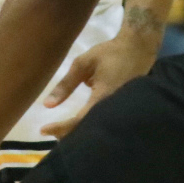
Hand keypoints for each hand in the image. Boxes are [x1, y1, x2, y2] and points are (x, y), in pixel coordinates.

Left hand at [40, 27, 158, 139]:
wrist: (140, 47)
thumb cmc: (110, 53)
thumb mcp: (83, 63)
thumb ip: (66, 84)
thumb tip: (47, 105)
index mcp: (103, 97)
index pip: (78, 120)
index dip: (60, 128)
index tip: (44, 129)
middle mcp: (114, 109)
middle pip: (89, 131)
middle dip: (69, 135)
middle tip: (50, 132)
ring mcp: (122, 111)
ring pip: (98, 129)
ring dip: (80, 132)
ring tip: (61, 131)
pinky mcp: (126, 110)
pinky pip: (107, 123)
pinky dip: (92, 127)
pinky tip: (82, 125)